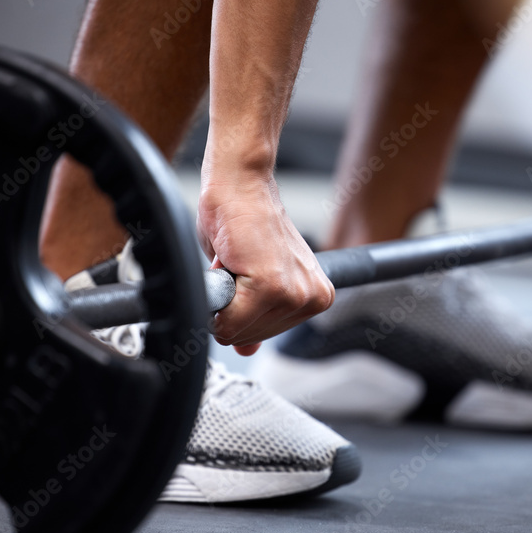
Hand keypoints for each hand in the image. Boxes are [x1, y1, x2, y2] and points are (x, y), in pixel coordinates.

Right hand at [197, 172, 333, 355]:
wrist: (240, 183)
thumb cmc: (243, 219)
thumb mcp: (252, 275)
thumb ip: (252, 315)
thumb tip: (245, 349)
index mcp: (315, 297)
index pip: (262, 336)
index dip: (238, 312)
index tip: (241, 278)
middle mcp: (312, 299)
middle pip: (248, 338)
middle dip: (229, 307)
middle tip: (236, 266)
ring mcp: (295, 295)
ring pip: (236, 331)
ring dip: (222, 298)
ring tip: (235, 261)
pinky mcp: (272, 286)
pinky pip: (228, 320)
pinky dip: (216, 294)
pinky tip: (230, 262)